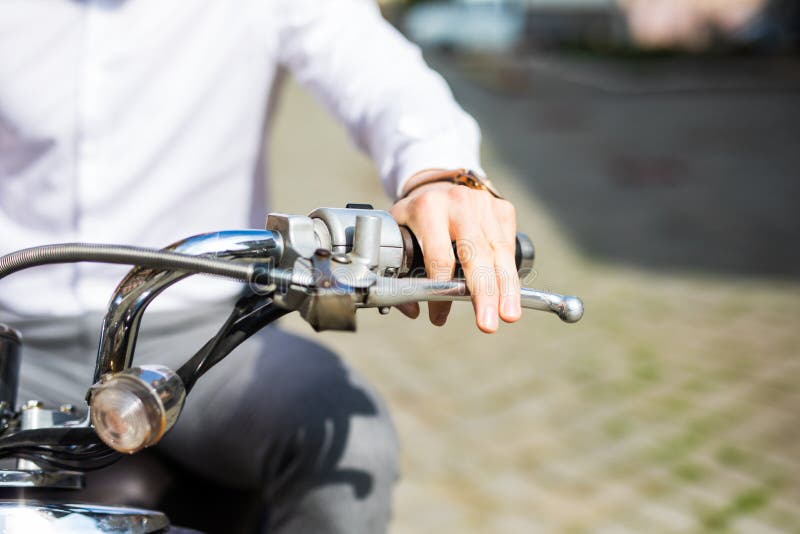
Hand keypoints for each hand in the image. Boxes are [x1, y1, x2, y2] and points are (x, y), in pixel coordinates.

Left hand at [389, 178, 520, 332]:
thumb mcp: (398, 231)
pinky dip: (511, 273)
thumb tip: (412, 309)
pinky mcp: (503, 208)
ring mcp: (485, 205)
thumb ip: (397, 269)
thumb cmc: (417, 214)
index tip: (438, 317)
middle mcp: (459, 204)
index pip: (439, 257)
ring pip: (500, 252)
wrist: (438, 181)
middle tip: (487, 324)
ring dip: (506, 288)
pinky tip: (511, 295)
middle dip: (483, 293)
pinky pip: (509, 246)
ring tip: (510, 314)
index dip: (441, 290)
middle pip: (476, 254)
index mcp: (428, 209)